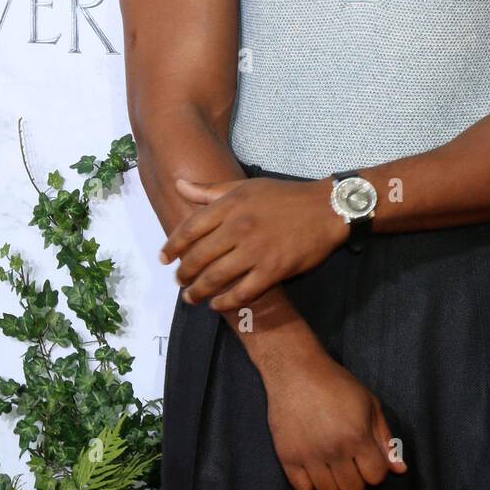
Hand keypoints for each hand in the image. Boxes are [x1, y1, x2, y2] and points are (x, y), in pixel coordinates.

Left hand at [159, 174, 347, 308]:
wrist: (326, 208)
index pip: (189, 229)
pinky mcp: (273, 270)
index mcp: (230, 205)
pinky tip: (218, 305)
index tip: (164, 259)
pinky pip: (242, 292)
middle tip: (179, 282)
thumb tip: (178, 184)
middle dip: (184, 273)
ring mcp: (255, 250)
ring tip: (191, 297)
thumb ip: (210, 191)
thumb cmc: (284, 196)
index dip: (172, 246)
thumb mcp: (246, 187)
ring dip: (198, 292)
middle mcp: (238, 228)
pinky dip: (225, 302)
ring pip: (215, 277)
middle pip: (198, 257)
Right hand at [264, 351, 407, 489]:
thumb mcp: (369, 403)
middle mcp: (334, 449)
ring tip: (330, 461)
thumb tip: (400, 470)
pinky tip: (312, 463)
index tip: (367, 455)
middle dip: (356, 478)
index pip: (376, 476)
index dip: (375, 468)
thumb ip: (385, 438)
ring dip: (333, 481)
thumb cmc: (336, 384)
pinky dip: (309, 481)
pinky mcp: (287, 456)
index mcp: (358, 435)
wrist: (295, 371)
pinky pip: (302, 489)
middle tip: (348, 460)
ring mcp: (309, 455)